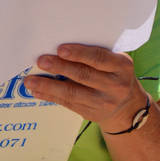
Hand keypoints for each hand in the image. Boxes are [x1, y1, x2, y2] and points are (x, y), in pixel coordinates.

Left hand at [23, 43, 146, 130]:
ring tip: (30, 80)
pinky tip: (36, 91)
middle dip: (60, 67)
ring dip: (49, 86)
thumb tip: (60, 47)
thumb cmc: (116, 75)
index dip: (79, 53)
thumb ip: (97, 55)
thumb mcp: (116, 63)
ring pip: (72, 93)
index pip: (99, 58)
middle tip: (41, 60)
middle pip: (83, 75)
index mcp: (122, 66)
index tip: (60, 49)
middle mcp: (114, 85)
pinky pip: (67, 103)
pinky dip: (50, 96)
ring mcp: (102, 102)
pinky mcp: (91, 113)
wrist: (129, 108)